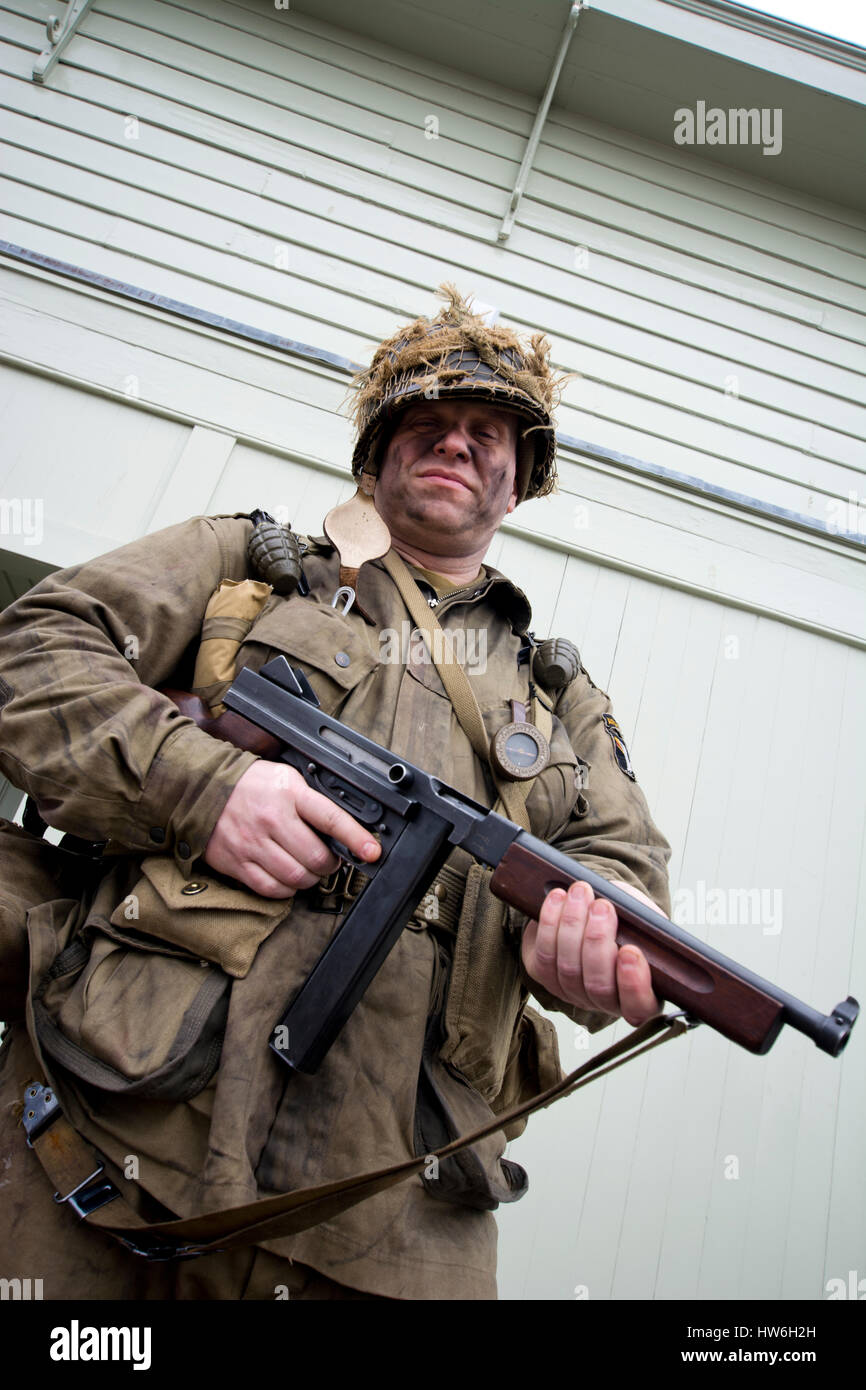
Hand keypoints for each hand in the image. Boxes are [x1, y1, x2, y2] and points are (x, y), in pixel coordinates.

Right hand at [203, 760, 380, 897]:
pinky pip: (271, 888)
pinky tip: (288, 878)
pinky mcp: (237, 862)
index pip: (330, 818)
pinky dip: (286, 889)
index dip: (355, 837)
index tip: (372, 851)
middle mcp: (272, 819)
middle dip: (330, 864)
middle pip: (315, 857)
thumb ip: (312, 801)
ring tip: (309, 869)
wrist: (202, 788)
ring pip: (296, 877)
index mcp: (290, 794)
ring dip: (310, 879)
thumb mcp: (287, 779)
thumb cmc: (251, 785)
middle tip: (330, 860)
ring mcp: (253, 843)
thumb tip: (342, 829)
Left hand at [521, 879, 660, 1025]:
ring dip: (573, 924)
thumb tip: (637, 924)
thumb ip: (647, 931)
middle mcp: (604, 1002)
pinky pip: (544, 954)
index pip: (639, 1006)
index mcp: (639, 998)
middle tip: (602, 907)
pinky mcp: (544, 975)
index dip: (634, 983)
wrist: (596, 914)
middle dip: (597, 940)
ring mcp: (572, 992)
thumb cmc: (629, 922)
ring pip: (568, 967)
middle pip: (598, 984)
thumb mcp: (646, 925)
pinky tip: (558, 897)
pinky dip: (550, 922)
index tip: (631, 951)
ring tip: (581, 893)